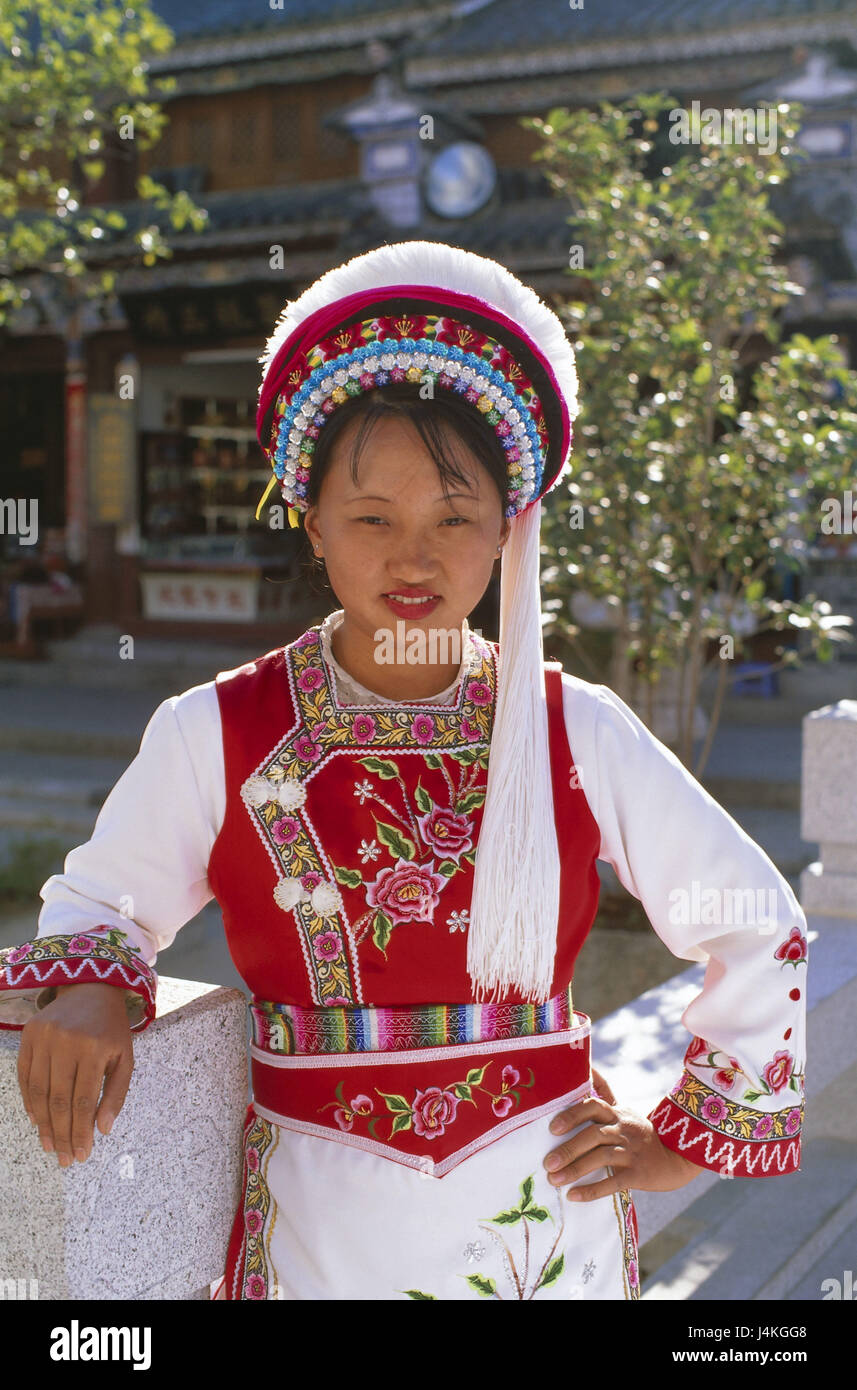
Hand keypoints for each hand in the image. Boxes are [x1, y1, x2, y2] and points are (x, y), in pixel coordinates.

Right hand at [17, 983, 133, 1167]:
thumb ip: (117, 1094)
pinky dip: (29, 1101)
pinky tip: (37, 1121)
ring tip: (50, 1146)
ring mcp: (45, 1036)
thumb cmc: (111, 1029)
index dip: (80, 1132)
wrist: (91, 988)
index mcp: (96, 1048)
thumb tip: (103, 1130)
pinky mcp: (30, 1033)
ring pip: (39, 1091)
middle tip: (64, 1159)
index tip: (81, 1155)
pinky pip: (25, 1075)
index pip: (84, 1101)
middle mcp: (68, 1041)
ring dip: (44, 1124)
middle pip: (60, 1101)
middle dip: (62, 1134)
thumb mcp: (125, 1057)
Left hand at [543, 1065, 701, 1201]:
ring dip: (575, 1170)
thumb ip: (604, 1092)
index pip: (592, 1106)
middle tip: (547, 1163)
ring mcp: (632, 1152)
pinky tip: (573, 1196)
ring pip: (600, 1158)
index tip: (551, 1128)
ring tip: (553, 1180)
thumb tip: (587, 1066)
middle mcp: (623, 1129)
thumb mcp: (624, 1111)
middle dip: (568, 1149)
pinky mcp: (639, 1174)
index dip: (571, 1115)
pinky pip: (613, 1182)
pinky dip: (592, 1191)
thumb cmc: (640, 1134)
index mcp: (616, 1113)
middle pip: (593, 1135)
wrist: (676, 1158)